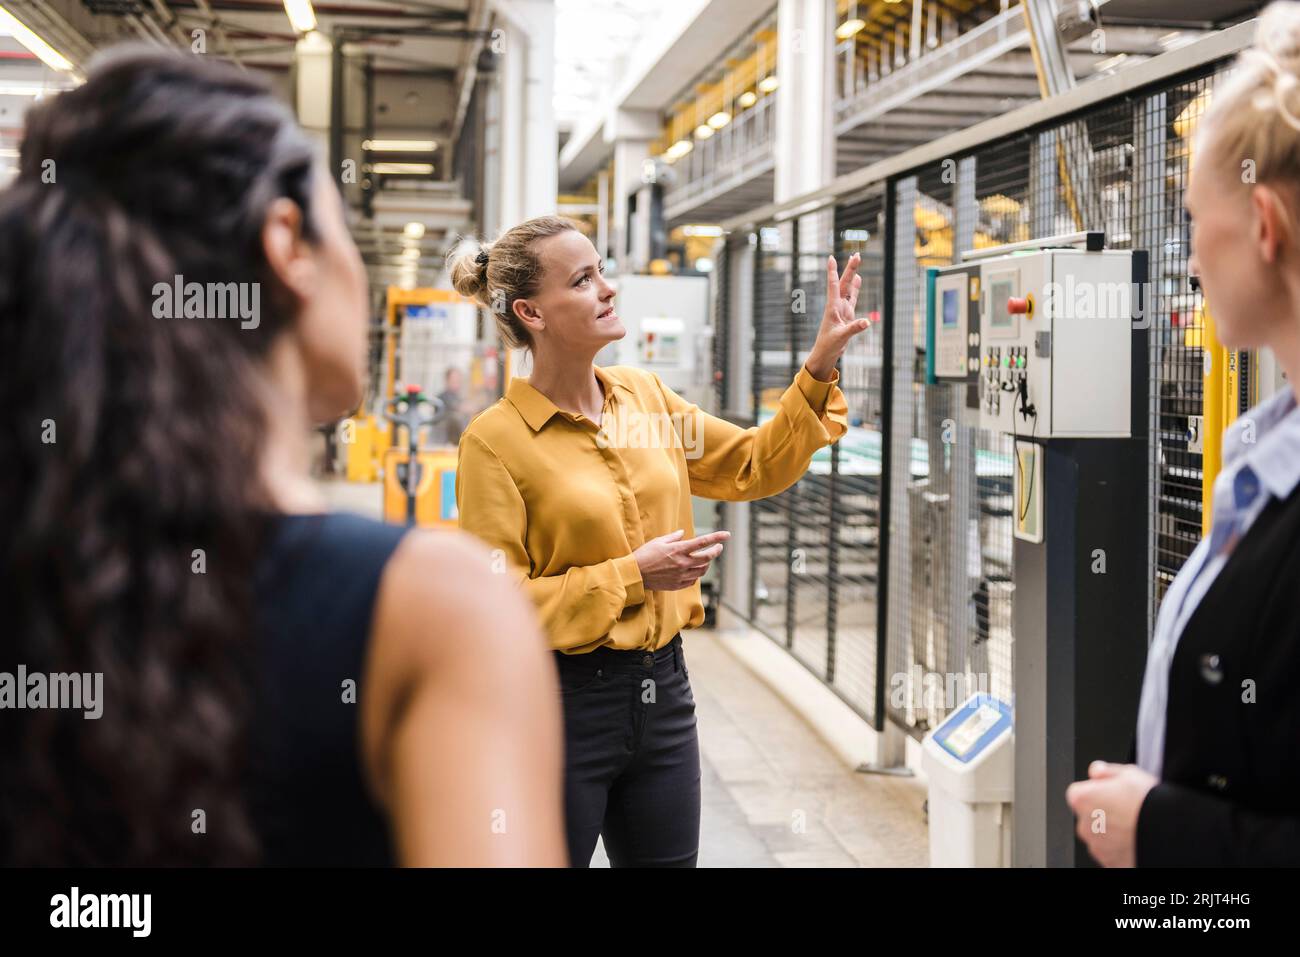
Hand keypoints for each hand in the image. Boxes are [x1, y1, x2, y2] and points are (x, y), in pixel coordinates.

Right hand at [632, 529, 729, 591]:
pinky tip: (695, 570)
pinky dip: (697, 573)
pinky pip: (694, 579)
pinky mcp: (678, 584)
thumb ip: (673, 537)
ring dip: (708, 563)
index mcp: (678, 549)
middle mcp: (683, 563)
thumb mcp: (658, 541)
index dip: (717, 537)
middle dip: (716, 550)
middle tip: (719, 547)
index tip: (727, 535)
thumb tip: (682, 533)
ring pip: (703, 570)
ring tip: (707, 558)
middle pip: (707, 557)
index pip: (703, 542)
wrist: (635, 575)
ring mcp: (681, 575)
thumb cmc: (644, 555)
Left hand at [805, 253, 871, 380]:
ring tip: (856, 260)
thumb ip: (854, 329)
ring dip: (853, 275)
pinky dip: (856, 288)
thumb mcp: (842, 337)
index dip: (832, 272)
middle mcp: (837, 305)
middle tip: (856, 254)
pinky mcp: (847, 314)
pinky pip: (852, 298)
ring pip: (848, 288)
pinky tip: (858, 279)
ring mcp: (842, 309)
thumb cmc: (829, 345)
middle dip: (850, 269)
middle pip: (844, 283)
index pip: (833, 286)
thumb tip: (867, 322)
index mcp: (832, 308)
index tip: (830, 257)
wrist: (826, 353)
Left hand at [1065, 761, 1157, 867]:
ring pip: (1100, 835)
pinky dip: (1121, 847)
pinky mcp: (1109, 862)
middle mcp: (1083, 825)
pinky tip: (1137, 839)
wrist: (1168, 834)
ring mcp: (1096, 846)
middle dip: (1104, 812)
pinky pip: (1111, 852)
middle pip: (1090, 816)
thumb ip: (1106, 771)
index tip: (1113, 792)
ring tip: (1136, 825)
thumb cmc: (1148, 804)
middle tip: (1128, 810)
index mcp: (1081, 799)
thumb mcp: (1129, 773)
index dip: (1098, 791)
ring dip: (1113, 831)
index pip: (1080, 793)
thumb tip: (1096, 771)